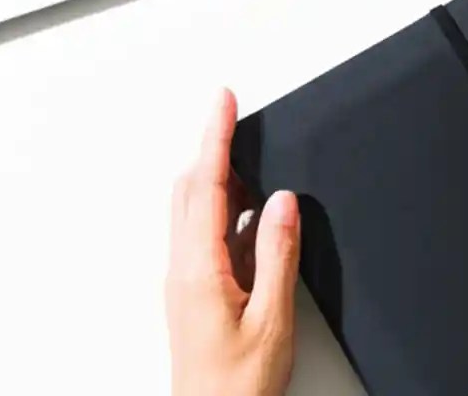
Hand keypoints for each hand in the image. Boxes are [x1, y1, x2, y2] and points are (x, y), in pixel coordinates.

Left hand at [166, 89, 300, 395]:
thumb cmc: (236, 385)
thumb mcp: (271, 319)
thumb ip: (278, 255)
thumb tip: (282, 202)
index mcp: (199, 269)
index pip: (207, 186)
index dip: (215, 137)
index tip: (224, 101)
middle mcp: (185, 269)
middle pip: (194, 190)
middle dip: (214, 149)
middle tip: (238, 118)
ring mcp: (187, 281)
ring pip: (199, 212)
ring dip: (223, 182)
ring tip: (256, 164)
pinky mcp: (196, 293)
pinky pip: (210, 238)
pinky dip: (232, 215)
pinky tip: (257, 219)